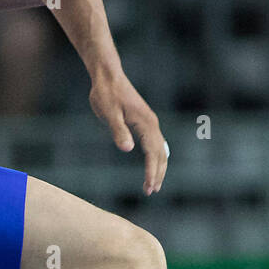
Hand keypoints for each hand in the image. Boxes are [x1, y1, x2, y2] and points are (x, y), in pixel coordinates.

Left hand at [89, 69, 167, 194]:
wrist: (108, 77)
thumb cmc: (106, 94)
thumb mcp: (109, 113)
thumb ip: (118, 131)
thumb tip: (128, 149)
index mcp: (146, 123)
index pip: (153, 153)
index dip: (152, 172)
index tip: (149, 187)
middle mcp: (152, 123)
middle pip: (161, 154)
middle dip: (158, 174)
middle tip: (151, 191)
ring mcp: (150, 122)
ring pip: (160, 149)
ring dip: (158, 167)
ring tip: (153, 185)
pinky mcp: (144, 122)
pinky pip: (155, 143)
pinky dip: (155, 157)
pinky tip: (151, 165)